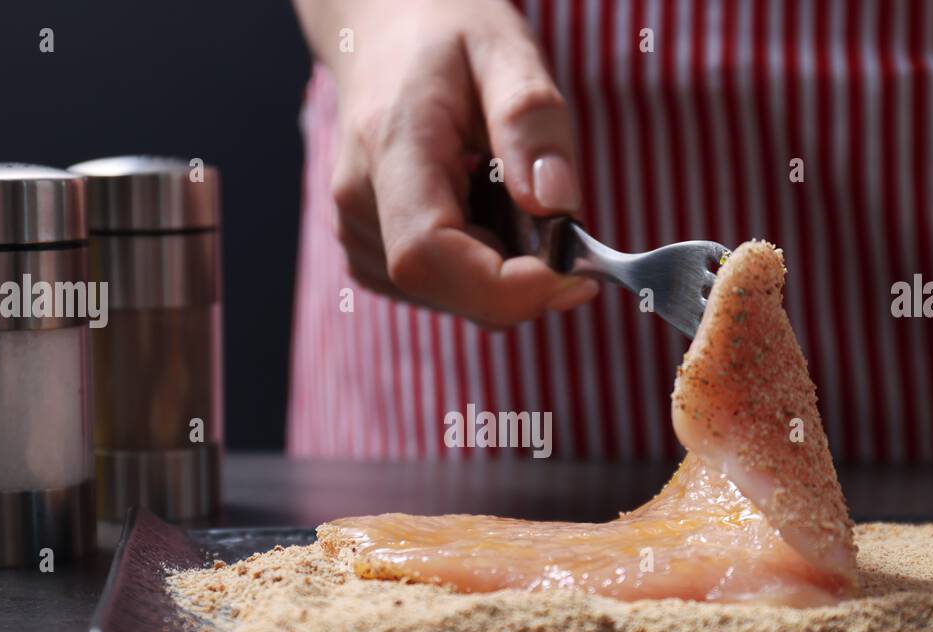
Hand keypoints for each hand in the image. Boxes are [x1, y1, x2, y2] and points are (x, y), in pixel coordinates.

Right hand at [294, 0, 599, 328]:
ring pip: (449, 298)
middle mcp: (359, 204)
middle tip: (564, 229)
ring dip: (503, 272)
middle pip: (446, 289)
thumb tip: (555, 202)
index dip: (506, 288)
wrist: (383, 33)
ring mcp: (356, 235)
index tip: (576, 275)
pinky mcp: (367, 254)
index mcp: (389, 150)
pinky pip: (439, 290)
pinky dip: (480, 269)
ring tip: (507, 197)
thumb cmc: (445, 36)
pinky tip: (482, 213)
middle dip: (522, 281)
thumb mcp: (504, 50)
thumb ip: (531, 121)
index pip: (429, 255)